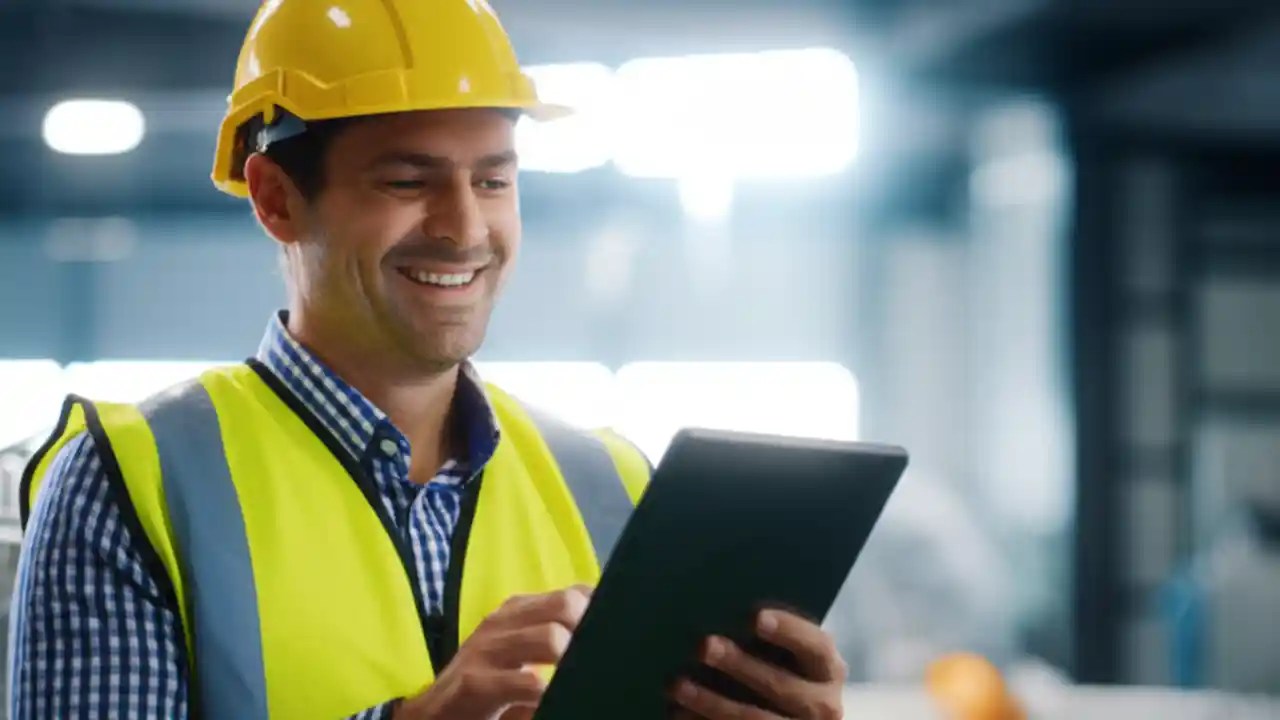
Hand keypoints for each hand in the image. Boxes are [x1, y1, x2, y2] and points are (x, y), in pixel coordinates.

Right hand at [393, 586, 591, 719]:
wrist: (431, 716)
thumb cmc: (485, 686)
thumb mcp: (519, 653)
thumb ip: (553, 636)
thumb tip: (606, 628)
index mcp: (517, 610)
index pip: (573, 593)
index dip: (603, 610)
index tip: (623, 633)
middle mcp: (502, 621)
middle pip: (566, 605)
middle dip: (591, 630)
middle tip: (604, 660)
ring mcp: (487, 650)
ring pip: (551, 638)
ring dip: (574, 661)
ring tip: (584, 681)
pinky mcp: (475, 683)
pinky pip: (527, 683)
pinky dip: (549, 696)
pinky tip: (554, 705)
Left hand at [671, 609, 846, 719]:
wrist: (791, 715)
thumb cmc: (782, 669)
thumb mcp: (788, 654)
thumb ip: (768, 636)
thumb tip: (722, 606)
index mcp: (828, 669)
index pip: (815, 646)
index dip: (788, 631)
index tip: (756, 617)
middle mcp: (823, 705)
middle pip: (780, 685)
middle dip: (739, 664)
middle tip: (703, 646)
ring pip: (755, 719)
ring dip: (713, 703)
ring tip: (678, 686)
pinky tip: (679, 713)